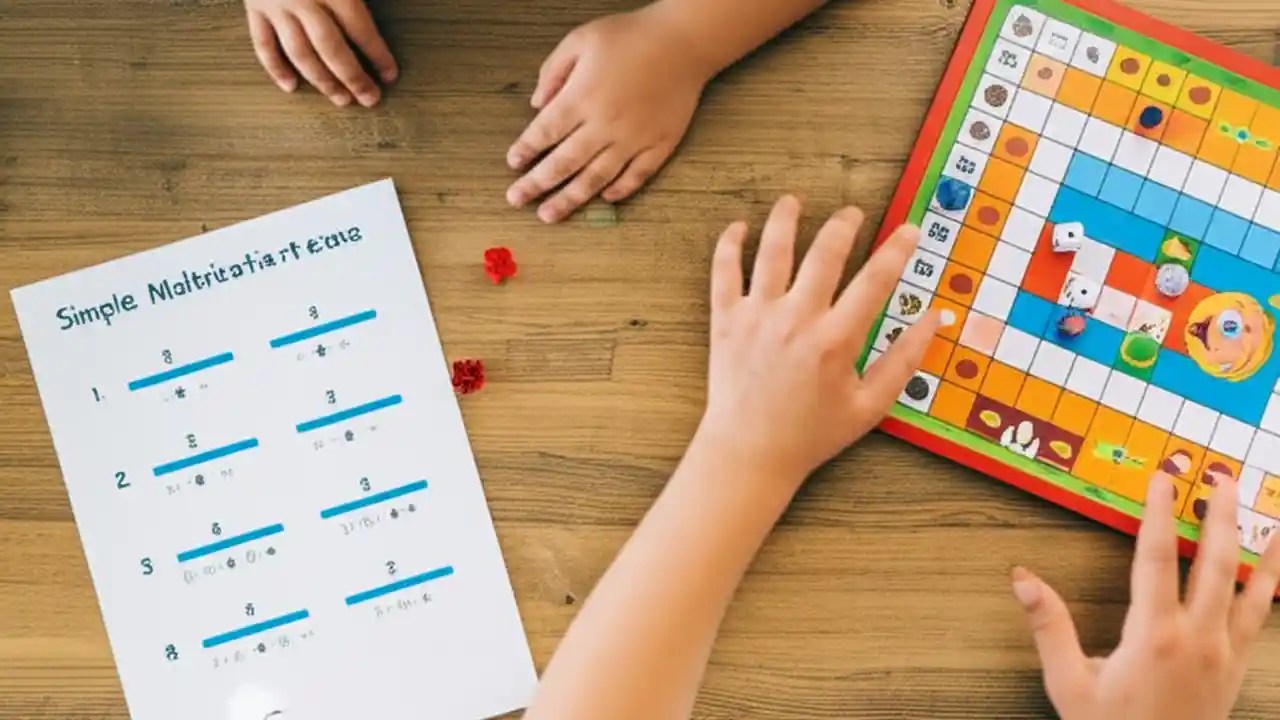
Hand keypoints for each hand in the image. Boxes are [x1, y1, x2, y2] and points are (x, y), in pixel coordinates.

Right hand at [245, 0, 396, 107]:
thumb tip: (386, 2)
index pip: (360, 29)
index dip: (378, 55)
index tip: (390, 75)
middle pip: (331, 49)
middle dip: (352, 78)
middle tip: (369, 99)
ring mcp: (276, 6)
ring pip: (300, 53)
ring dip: (321, 81)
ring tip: (340, 99)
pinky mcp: (255, 7)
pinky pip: (262, 44)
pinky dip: (275, 68)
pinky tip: (291, 87)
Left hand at [506, 7, 712, 222]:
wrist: (684, 41)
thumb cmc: (630, 36)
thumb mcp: (580, 39)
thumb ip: (553, 72)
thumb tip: (536, 104)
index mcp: (582, 97)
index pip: (544, 132)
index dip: (525, 150)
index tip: (513, 164)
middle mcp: (605, 124)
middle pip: (564, 163)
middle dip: (536, 184)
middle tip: (517, 199)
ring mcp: (635, 139)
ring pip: (596, 178)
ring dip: (570, 199)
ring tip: (549, 215)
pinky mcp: (660, 145)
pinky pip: (637, 176)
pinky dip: (620, 190)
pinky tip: (604, 198)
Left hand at [693, 195, 946, 483]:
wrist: (750, 452)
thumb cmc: (811, 433)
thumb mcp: (870, 405)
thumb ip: (904, 360)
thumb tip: (934, 321)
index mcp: (836, 340)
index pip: (875, 280)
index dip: (897, 250)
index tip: (909, 230)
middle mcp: (796, 320)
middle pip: (825, 253)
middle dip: (843, 225)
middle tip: (853, 213)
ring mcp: (758, 317)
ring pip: (771, 251)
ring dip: (784, 220)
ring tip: (793, 201)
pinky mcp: (726, 321)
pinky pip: (724, 273)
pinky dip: (730, 246)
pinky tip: (740, 228)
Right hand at [1015, 472, 1279, 719]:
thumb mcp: (1070, 684)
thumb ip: (1049, 627)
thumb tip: (1023, 579)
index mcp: (1155, 636)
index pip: (1156, 558)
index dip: (1158, 513)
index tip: (1162, 480)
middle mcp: (1198, 639)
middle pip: (1214, 562)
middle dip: (1218, 515)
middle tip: (1221, 477)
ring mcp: (1224, 653)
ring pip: (1250, 586)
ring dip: (1255, 544)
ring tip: (1264, 510)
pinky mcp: (1237, 667)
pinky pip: (1262, 616)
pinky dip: (1270, 585)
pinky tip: (1273, 566)